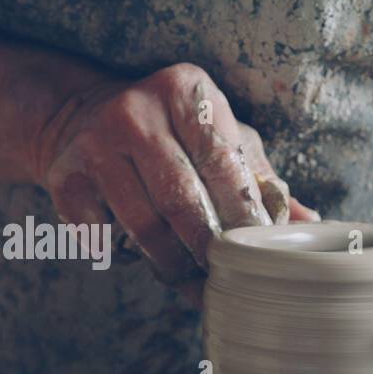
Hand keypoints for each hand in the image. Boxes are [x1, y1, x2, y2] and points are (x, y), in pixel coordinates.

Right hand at [31, 63, 316, 295]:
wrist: (77, 117)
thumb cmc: (169, 133)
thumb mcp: (216, 136)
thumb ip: (259, 177)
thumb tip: (308, 225)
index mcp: (185, 89)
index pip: (223, 163)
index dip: (243, 216)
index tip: (258, 253)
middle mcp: (137, 110)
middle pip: (182, 201)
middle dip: (207, 251)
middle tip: (224, 282)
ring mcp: (94, 143)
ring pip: (143, 227)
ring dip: (170, 265)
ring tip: (190, 283)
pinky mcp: (64, 177)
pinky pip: (100, 235)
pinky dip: (123, 256)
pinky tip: (140, 260)